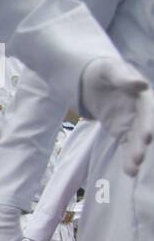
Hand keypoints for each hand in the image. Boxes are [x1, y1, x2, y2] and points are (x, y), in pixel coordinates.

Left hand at [80, 58, 153, 175]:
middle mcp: (141, 111)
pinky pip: (127, 146)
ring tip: (133, 169)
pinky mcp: (123, 131)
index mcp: (142, 95)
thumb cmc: (104, 71)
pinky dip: (128, 158)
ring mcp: (133, 122)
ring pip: (137, 140)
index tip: (147, 135)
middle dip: (142, 143)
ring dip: (136, 154)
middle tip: (139, 157)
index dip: (149, 122)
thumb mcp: (109, 69)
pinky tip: (129, 171)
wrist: (92, 80)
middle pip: (144, 128)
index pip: (148, 109)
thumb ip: (123, 77)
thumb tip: (140, 84)